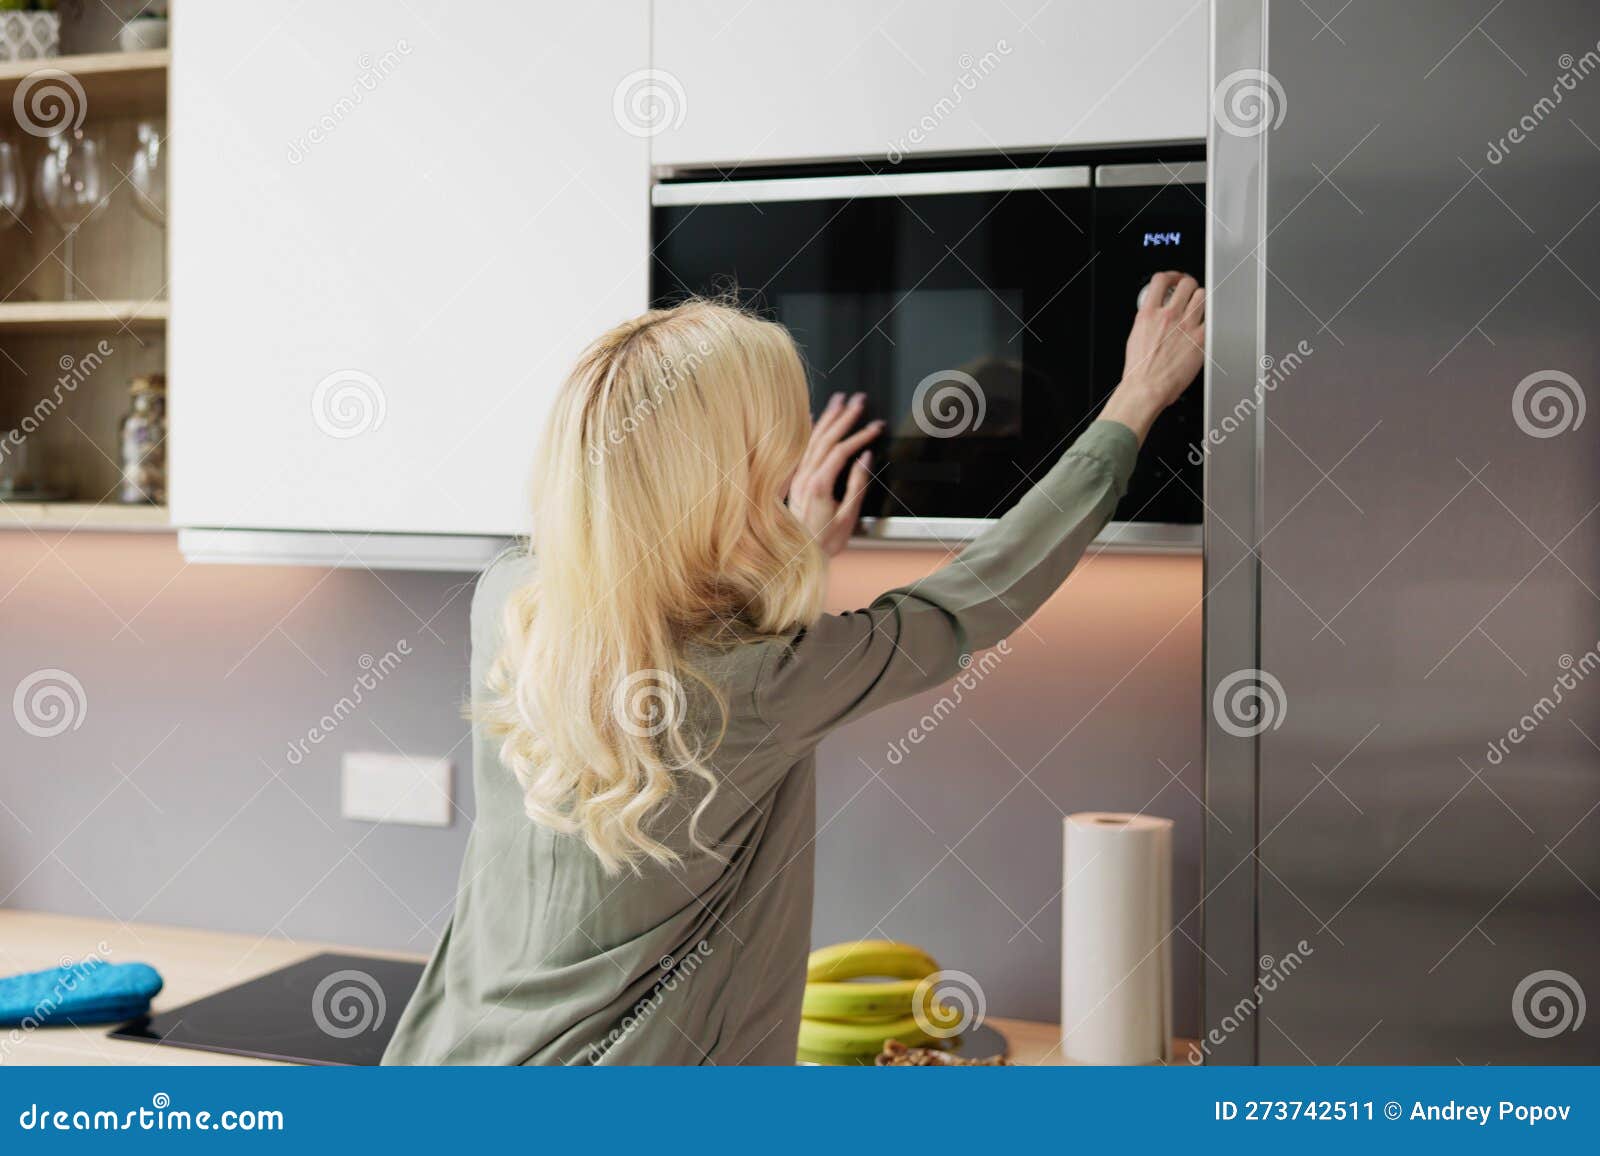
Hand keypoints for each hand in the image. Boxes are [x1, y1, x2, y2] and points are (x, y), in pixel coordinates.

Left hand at [787, 392, 883, 556]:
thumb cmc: (824, 541)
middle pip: (825, 438)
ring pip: (812, 440)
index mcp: (819, 485)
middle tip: (858, 400)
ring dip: (827, 418)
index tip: (876, 426)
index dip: (860, 435)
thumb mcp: (848, 517)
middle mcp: (804, 478)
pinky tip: (813, 419)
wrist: (796, 557)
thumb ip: (857, 485)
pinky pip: (801, 448)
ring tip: (840, 401)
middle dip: (844, 416)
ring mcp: (797, 478)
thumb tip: (866, 458)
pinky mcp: (794, 481)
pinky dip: (809, 431)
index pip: (842, 450)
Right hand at [1099, 271, 1205, 443]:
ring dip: (1201, 299)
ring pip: (1202, 296)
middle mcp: (1168, 316)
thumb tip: (1155, 314)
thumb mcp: (1135, 337)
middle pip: (1186, 283)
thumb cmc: (1139, 370)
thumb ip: (1148, 321)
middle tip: (1189, 291)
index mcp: (1148, 314)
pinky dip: (1210, 318)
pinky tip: (1206, 323)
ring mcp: (1186, 326)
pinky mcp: (1200, 339)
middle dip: (1189, 285)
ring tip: (1199, 307)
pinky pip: (1212, 318)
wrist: (1146, 388)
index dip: (1170, 276)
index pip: (1161, 280)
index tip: (1173, 280)